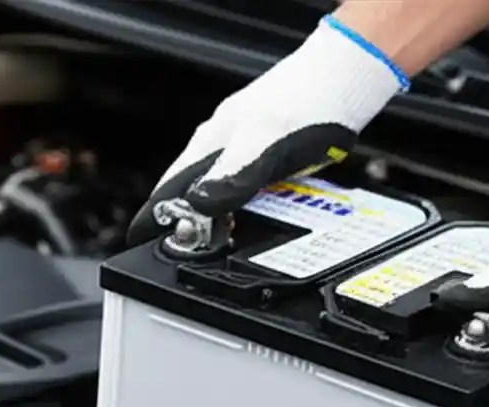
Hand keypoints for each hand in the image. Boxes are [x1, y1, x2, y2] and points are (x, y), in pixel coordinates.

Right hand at [126, 16, 407, 246]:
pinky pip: (246, 182)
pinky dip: (244, 202)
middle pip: (191, 189)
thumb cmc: (309, 100)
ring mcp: (244, 142)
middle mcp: (222, 142)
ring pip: (219, 186)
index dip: (155, 217)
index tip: (142, 242)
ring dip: (217, 212)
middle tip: (191, 249)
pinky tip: (258, 210)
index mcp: (212, 141)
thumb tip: (198, 205)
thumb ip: (233, 177)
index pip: (169, 187)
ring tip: (222, 237)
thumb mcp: (266, 144)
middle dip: (186, 220)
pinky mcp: (268, 147)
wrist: (346, 76)